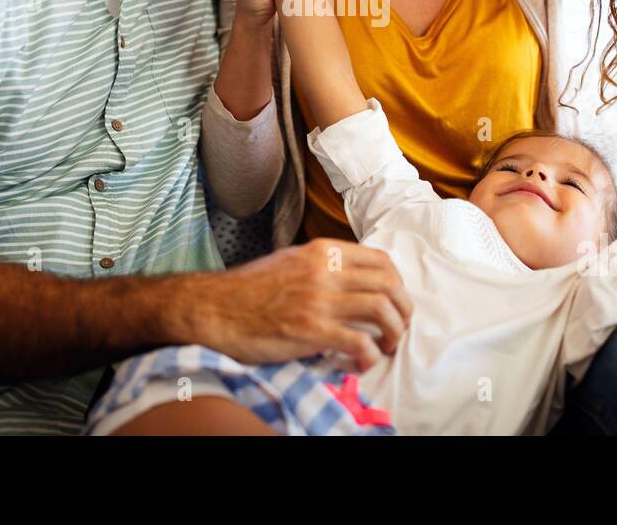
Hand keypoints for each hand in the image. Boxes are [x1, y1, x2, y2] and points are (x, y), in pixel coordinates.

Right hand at [192, 239, 413, 371]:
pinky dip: (369, 356)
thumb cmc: (248, 290)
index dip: (397, 284)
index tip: (394, 301)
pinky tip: (360, 363)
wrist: (213, 309)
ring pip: (382, 310)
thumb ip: (322, 266)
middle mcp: (326, 271)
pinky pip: (359, 343)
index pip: (381, 260)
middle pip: (389, 284)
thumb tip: (350, 279)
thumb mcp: (290, 261)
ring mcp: (319, 301)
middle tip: (398, 328)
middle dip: (403, 309)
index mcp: (322, 252)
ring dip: (393, 332)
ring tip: (385, 346)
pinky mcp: (312, 331)